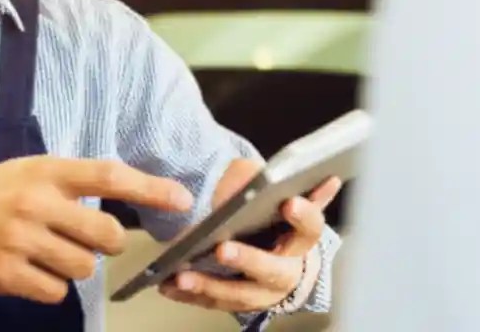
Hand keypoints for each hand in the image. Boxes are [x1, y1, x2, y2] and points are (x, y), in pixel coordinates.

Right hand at [0, 156, 192, 303]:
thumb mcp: (26, 172)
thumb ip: (69, 182)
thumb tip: (126, 194)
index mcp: (44, 171)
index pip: (109, 175)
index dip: (150, 188)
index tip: (183, 199)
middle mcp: (34, 201)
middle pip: (106, 234)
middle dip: (106, 244)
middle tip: (84, 239)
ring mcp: (19, 238)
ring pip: (84, 268)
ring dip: (73, 267)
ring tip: (45, 253)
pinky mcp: (6, 273)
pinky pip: (55, 292)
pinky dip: (48, 286)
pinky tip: (26, 270)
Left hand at [159, 158, 341, 313]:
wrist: (274, 251)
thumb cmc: (269, 216)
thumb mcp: (265, 189)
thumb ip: (257, 179)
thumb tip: (254, 177)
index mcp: (301, 237)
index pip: (310, 226)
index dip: (303, 215)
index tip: (289, 202)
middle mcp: (288, 269)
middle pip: (274, 269)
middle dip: (248, 259)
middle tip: (223, 249)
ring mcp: (265, 291)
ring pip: (241, 293)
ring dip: (211, 286)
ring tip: (182, 276)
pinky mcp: (240, 302)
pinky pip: (216, 302)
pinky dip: (191, 296)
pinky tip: (168, 286)